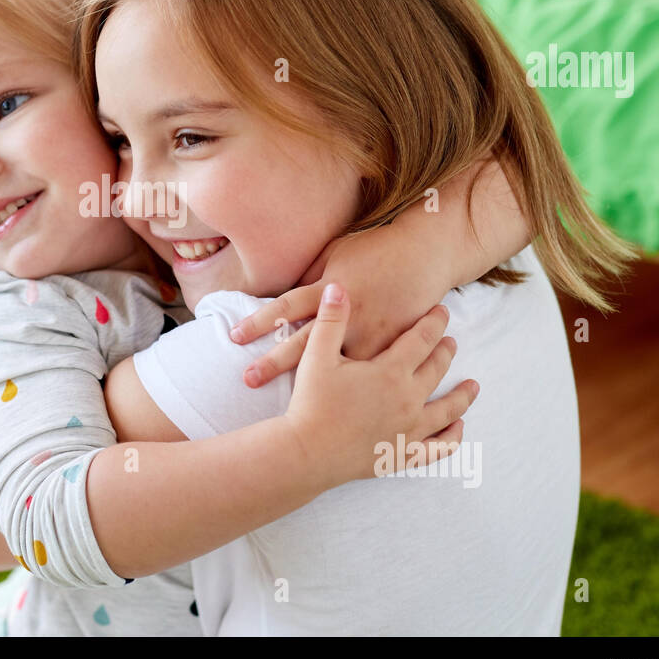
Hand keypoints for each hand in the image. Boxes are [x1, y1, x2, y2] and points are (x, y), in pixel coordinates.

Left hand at [230, 228, 450, 386]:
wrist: (424, 254)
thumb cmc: (375, 249)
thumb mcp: (336, 255)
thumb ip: (311, 277)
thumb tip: (283, 298)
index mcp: (331, 288)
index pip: (287, 305)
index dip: (259, 320)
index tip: (234, 336)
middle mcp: (348, 314)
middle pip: (304, 342)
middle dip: (274, 362)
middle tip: (248, 380)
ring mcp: (372, 333)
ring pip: (337, 365)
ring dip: (313, 385)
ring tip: (290, 405)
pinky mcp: (393, 346)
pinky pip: (370, 371)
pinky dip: (351, 388)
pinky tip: (336, 408)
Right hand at [283, 283, 477, 494]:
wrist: (306, 453)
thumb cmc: (310, 403)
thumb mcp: (316, 356)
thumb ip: (331, 320)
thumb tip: (339, 287)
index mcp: (391, 372)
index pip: (423, 339)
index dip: (434, 322)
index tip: (442, 311)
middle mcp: (408, 399)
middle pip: (437, 369)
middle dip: (446, 351)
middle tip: (451, 341)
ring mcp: (410, 430)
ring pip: (447, 409)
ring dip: (462, 396)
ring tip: (473, 386)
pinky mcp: (403, 455)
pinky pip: (438, 448)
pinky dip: (452, 437)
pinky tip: (457, 429)